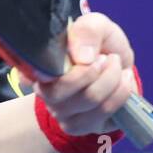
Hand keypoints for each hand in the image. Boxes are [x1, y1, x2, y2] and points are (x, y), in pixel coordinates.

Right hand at [34, 13, 136, 135]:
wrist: (118, 66)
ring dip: (113, 78)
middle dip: (96, 69)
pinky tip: (123, 81)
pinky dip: (121, 92)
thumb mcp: (96, 25)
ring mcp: (62, 113)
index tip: (75, 57)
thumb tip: (81, 57)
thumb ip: (87, 30)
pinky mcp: (82, 127)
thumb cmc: (98, 44)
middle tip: (107, 57)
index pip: (29, 74)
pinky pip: (104, 112)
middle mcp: (44, 92)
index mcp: (40, 65)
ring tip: (117, 66)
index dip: (47, 70)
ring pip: (89, 99)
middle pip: (64, 88)